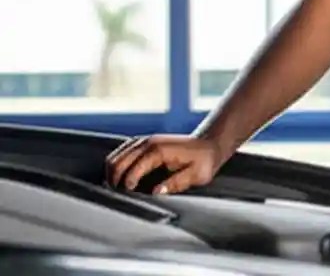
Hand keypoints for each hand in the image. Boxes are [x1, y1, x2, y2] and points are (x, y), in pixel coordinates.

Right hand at [105, 134, 229, 194]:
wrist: (209, 145)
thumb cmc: (204, 161)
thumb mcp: (197, 175)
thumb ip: (176, 183)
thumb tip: (156, 192)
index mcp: (159, 150)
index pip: (134, 168)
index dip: (128, 184)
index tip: (128, 197)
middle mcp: (148, 142)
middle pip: (119, 161)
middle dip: (114, 180)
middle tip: (118, 197)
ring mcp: (145, 140)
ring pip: (116, 156)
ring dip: (112, 173)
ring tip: (116, 189)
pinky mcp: (144, 142)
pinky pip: (121, 152)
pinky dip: (116, 165)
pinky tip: (119, 178)